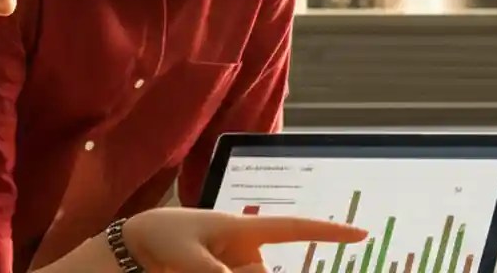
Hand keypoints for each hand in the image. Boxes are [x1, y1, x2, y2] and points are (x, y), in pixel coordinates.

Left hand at [123, 209, 367, 272]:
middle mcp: (248, 249)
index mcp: (243, 228)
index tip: (360, 233)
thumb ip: (215, 272)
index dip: (327, 231)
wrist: (136, 247)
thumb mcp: (186, 254)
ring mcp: (239, 267)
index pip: (293, 228)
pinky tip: (198, 268)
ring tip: (194, 265)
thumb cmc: (163, 237)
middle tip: (207, 264)